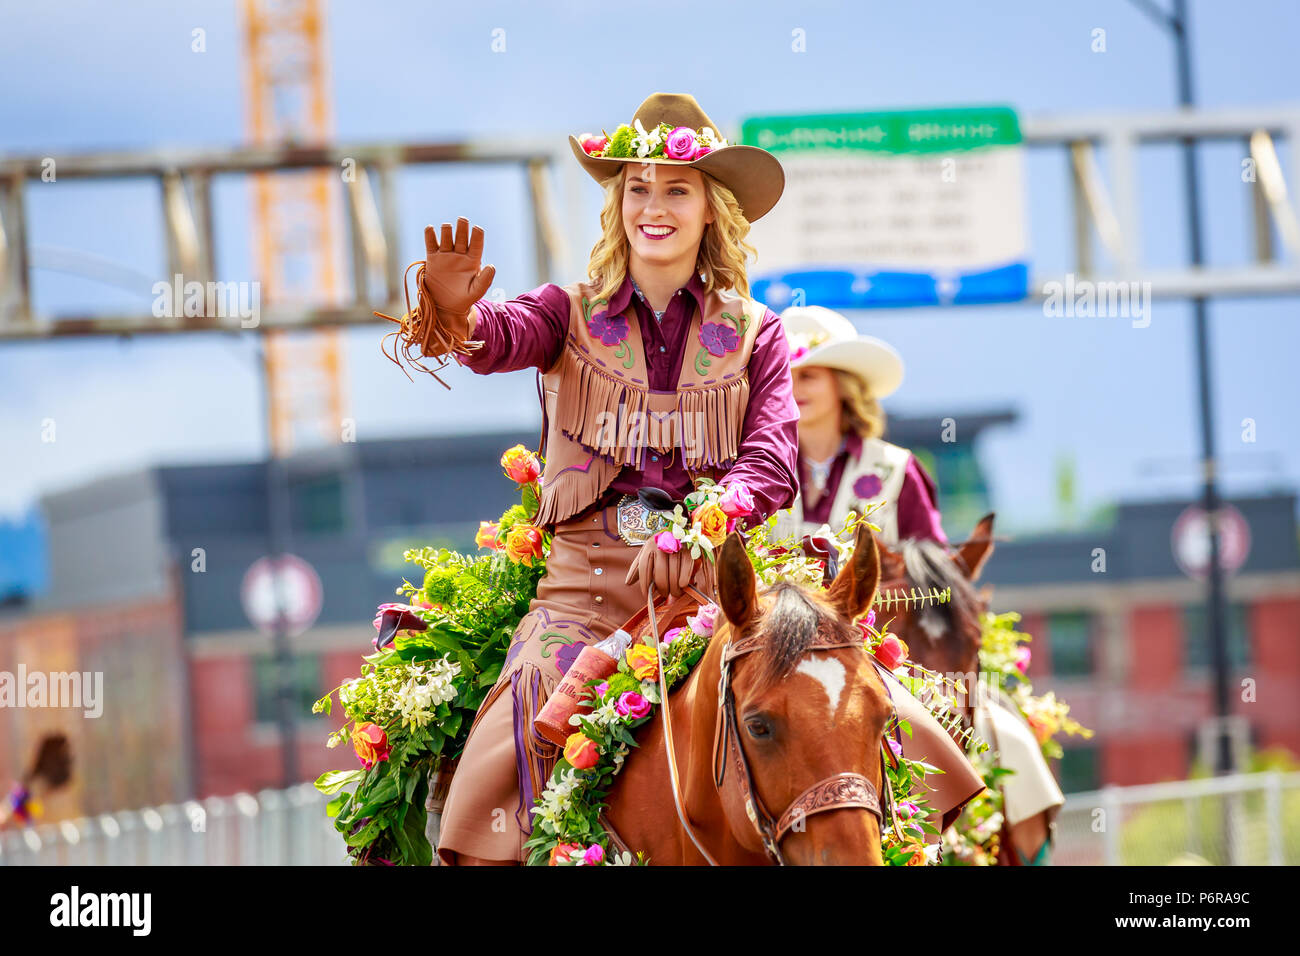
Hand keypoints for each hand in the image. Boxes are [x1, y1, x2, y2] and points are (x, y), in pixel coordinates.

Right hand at [420, 218, 495, 352]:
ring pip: (447, 237)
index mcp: (473, 260)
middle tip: (462, 220)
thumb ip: (485, 280)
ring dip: (447, 230)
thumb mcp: (477, 291)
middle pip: (461, 236)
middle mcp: (460, 254)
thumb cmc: (464, 298)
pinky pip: (431, 244)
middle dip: (462, 228)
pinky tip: (430, 228)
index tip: (477, 228)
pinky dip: (430, 235)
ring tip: (447, 227)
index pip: (476, 244)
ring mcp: (446, 255)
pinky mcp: (433, 258)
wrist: (446, 306)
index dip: (477, 235)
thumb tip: (492, 266)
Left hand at [624, 540, 695, 597]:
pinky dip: (684, 579)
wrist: (681, 526)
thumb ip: (638, 567)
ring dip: (674, 588)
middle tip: (664, 595)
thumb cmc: (662, 544)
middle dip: (662, 589)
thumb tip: (628, 583)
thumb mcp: (647, 551)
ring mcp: (676, 547)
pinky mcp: (689, 549)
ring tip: (674, 592)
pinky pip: (686, 568)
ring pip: (674, 574)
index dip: (644, 585)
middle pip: (660, 574)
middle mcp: (662, 545)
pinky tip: (682, 585)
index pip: (644, 568)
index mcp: (649, 546)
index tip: (646, 596)